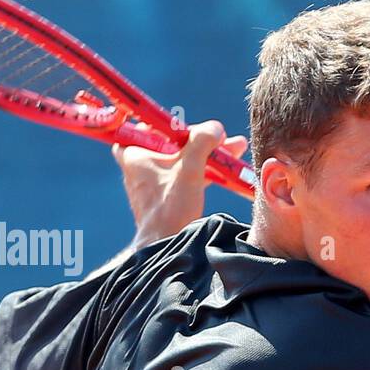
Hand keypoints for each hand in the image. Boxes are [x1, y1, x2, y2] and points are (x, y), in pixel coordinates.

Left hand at [111, 120, 247, 248]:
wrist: (166, 245)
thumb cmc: (170, 207)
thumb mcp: (189, 168)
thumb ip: (201, 142)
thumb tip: (215, 128)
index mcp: (134, 156)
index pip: (140, 129)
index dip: (161, 124)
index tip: (182, 125)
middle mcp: (140, 168)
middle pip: (170, 143)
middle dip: (198, 138)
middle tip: (219, 136)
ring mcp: (154, 183)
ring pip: (181, 159)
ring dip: (206, 153)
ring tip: (235, 147)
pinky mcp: (167, 196)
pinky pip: (185, 175)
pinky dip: (204, 169)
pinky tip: (229, 165)